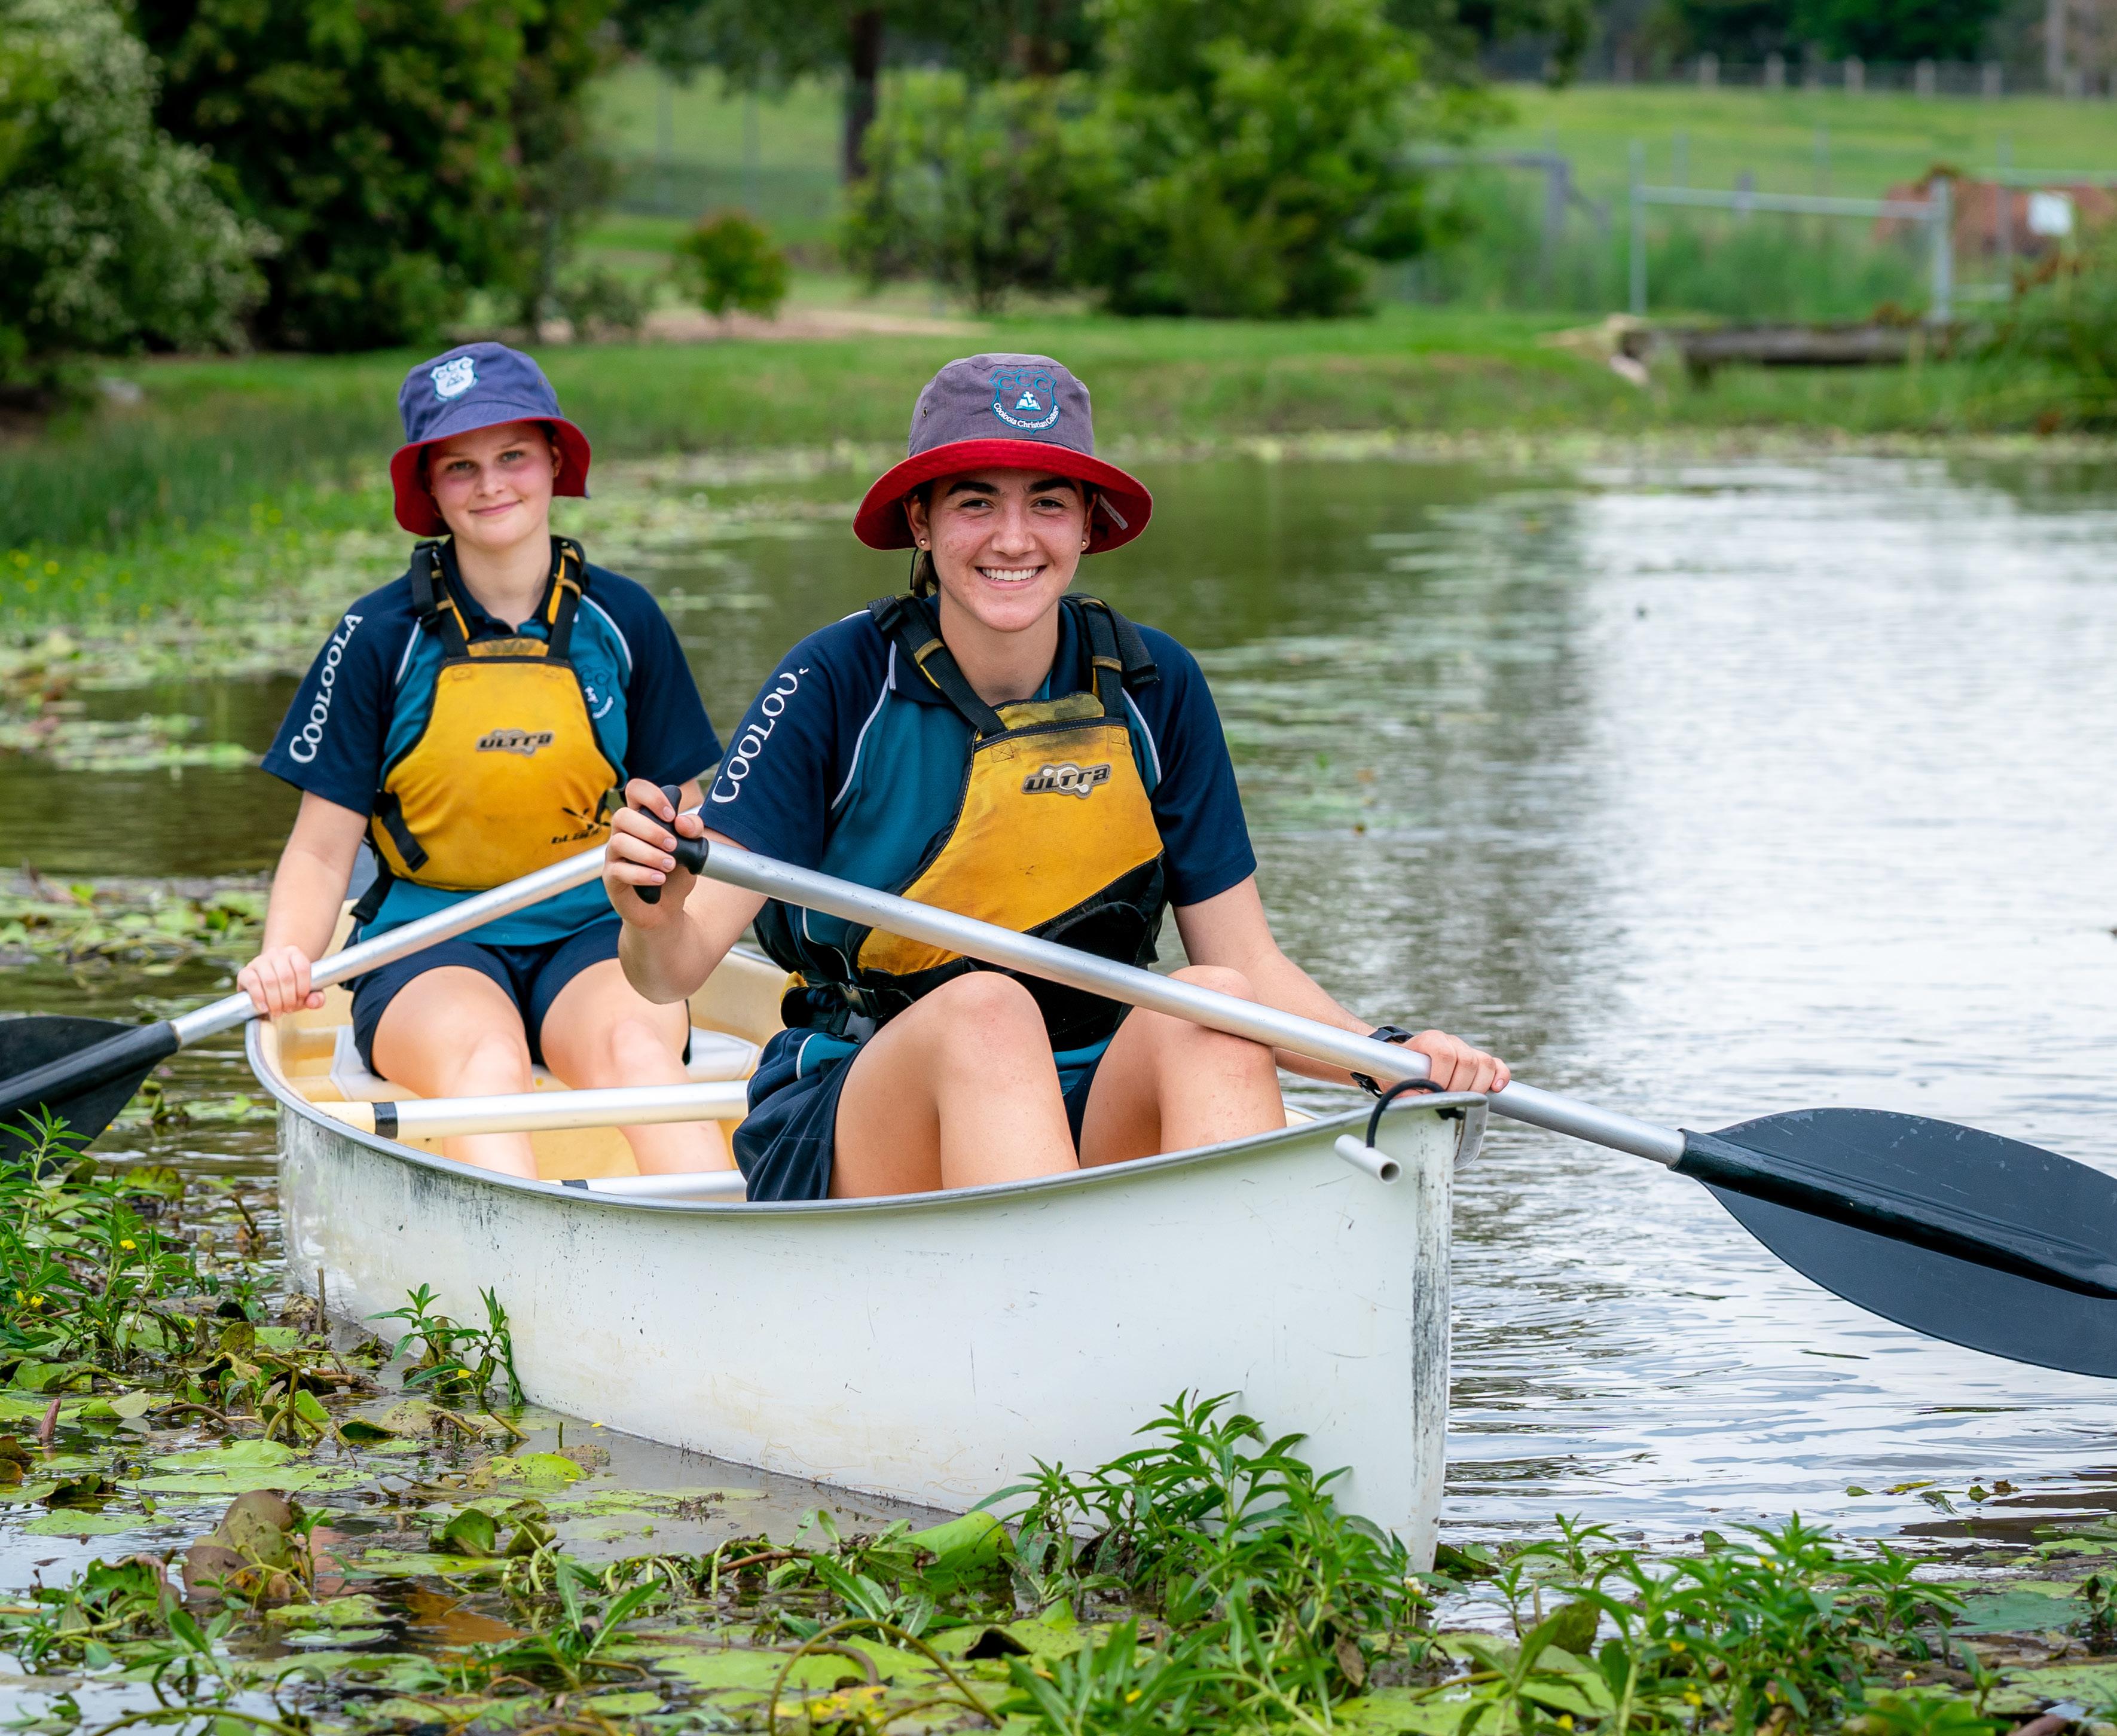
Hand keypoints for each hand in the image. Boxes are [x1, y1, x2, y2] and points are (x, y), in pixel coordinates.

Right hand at [239, 945, 320, 1016]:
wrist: (267, 984)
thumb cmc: (290, 987)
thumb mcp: (306, 992)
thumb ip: (316, 997)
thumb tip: (315, 1002)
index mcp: (294, 953)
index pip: (302, 968)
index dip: (303, 988)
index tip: (301, 1001)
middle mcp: (276, 953)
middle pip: (286, 976)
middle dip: (289, 998)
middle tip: (289, 1010)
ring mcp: (259, 961)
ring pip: (270, 980)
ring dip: (276, 1001)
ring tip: (278, 1011)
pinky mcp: (245, 972)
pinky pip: (253, 983)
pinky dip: (260, 998)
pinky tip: (264, 1008)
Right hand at [605, 777, 700, 925]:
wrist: (667, 908)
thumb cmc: (675, 873)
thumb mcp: (693, 850)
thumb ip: (694, 830)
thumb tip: (682, 823)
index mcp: (641, 818)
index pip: (635, 790)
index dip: (651, 796)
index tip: (671, 815)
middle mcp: (623, 833)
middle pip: (622, 816)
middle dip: (651, 830)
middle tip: (673, 846)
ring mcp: (614, 855)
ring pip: (619, 842)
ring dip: (649, 853)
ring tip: (670, 865)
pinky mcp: (611, 878)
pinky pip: (618, 870)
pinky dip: (642, 874)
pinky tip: (659, 879)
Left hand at [1400, 1029, 1509, 1094]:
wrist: (1404, 1064)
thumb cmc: (1399, 1073)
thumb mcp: (1395, 1080)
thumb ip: (1403, 1091)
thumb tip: (1417, 1103)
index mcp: (1430, 1040)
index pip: (1444, 1054)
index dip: (1440, 1078)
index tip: (1431, 1096)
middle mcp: (1451, 1041)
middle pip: (1467, 1061)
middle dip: (1459, 1088)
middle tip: (1447, 1101)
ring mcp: (1467, 1049)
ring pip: (1484, 1063)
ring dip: (1477, 1087)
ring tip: (1464, 1101)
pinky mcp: (1478, 1060)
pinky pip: (1496, 1065)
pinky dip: (1500, 1076)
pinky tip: (1496, 1090)